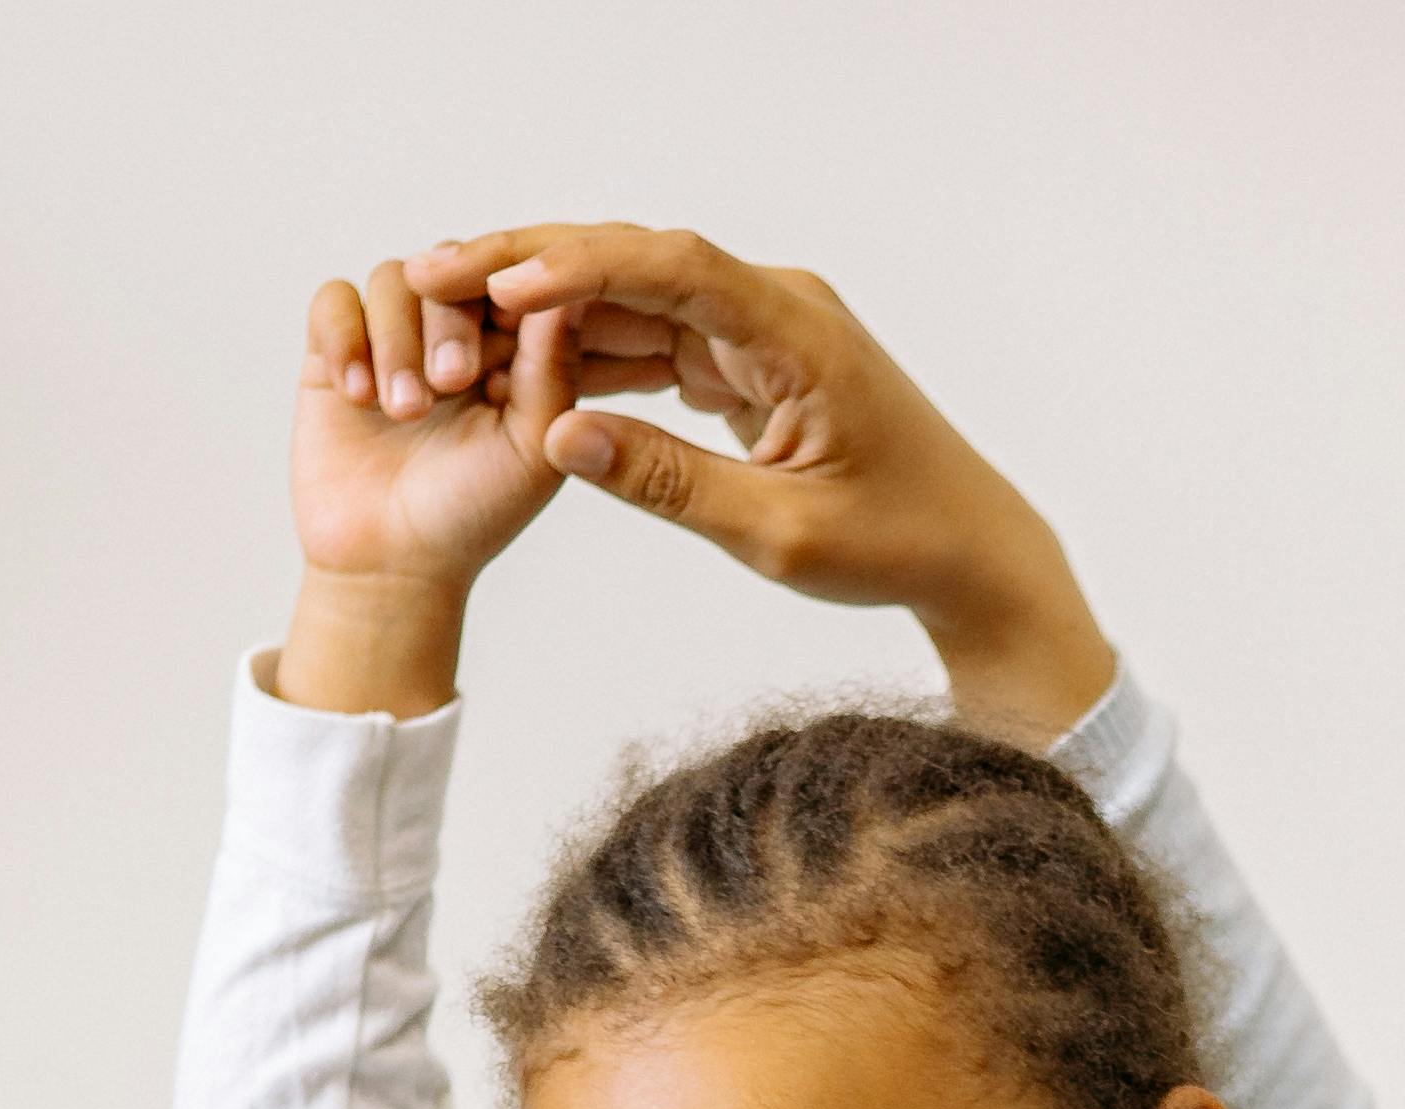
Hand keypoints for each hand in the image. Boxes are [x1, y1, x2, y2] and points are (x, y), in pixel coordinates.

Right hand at [275, 258, 659, 714]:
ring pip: (393, 279)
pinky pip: (333, 300)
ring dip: (396, 339)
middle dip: (449, 323)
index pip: (514, 283)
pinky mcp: (335, 346)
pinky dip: (343, 337)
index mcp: (515, 347)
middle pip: (451, 271)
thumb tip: (569, 294)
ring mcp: (394, 332)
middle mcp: (455, 328)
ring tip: (404, 410)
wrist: (392, 558)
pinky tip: (358, 395)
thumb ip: (553, 369)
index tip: (503, 333)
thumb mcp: (532, 445)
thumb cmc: (474, 510)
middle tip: (451, 383)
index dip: (507, 294)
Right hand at [397, 224, 1117, 738]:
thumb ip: (668, 482)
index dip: (577, 268)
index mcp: (796, 332)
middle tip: (433, 270)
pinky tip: (516, 355)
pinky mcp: (750, 356)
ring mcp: (762, 326)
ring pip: (636, 295)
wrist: (971, 551)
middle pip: (638, 262)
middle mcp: (778, 307)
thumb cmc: (896, 543)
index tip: (497, 285)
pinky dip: (589, 345)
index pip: (672, 267)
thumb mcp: (777, 532)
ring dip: (549, 305)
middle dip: (534, 264)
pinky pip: (655, 333)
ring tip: (448, 310)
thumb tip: (559, 437)